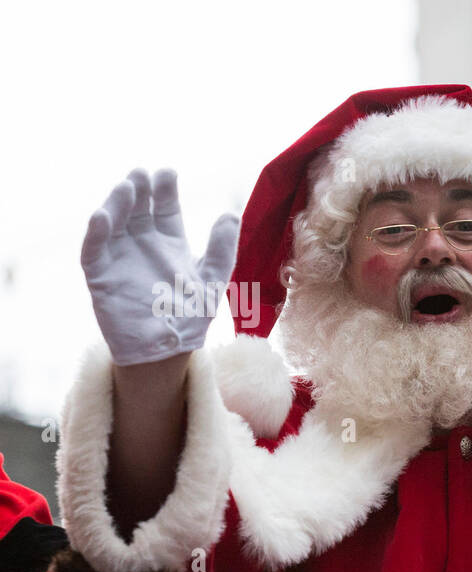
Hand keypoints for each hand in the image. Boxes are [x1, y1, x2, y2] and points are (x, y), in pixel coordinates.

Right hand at [81, 168, 238, 365]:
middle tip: (142, 174)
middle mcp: (143, 245)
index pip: (166, 209)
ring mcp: (120, 258)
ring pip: (114, 222)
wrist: (168, 351)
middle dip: (139, 190)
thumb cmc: (191, 318)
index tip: (168, 173)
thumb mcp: (212, 280)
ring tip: (126, 187)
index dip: (166, 191)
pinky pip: (94, 250)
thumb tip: (230, 214)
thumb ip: (222, 250)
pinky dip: (96, 232)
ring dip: (117, 204)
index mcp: (170, 244)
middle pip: (138, 209)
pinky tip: (102, 216)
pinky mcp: (101, 275)